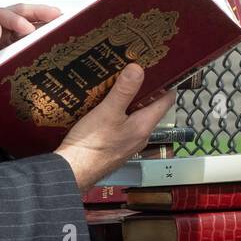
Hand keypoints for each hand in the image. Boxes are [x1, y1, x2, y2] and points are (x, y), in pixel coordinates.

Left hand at [0, 4, 61, 73]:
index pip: (0, 14)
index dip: (15, 20)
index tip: (28, 29)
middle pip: (17, 13)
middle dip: (38, 13)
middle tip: (58, 14)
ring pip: (24, 27)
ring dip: (43, 24)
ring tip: (62, 24)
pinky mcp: (4, 48)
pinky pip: (22, 42)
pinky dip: (36, 40)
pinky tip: (50, 40)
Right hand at [55, 63, 176, 191]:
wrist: (73, 172)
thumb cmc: (92, 144)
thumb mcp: (107, 112)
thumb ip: (124, 91)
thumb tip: (138, 68)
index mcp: (144, 126)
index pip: (166, 101)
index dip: (167, 84)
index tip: (162, 68)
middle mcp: (141, 137)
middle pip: (150, 109)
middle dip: (146, 92)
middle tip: (135, 72)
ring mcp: (128, 145)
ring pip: (135, 119)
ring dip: (131, 104)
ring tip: (120, 86)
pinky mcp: (115, 149)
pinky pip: (123, 127)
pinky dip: (120, 115)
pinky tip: (106, 109)